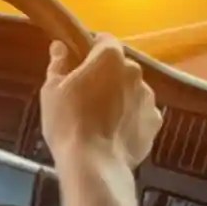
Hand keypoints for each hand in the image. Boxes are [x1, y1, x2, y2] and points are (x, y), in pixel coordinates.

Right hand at [39, 34, 162, 168]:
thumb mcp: (52, 91)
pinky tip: (115, 133)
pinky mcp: (155, 123)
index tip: (78, 63)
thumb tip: (60, 46)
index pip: (104, 40)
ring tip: (101, 119)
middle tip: (86, 95)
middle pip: (119, 66)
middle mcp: (135, 72)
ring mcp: (149, 98)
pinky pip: (141, 113)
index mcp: (110, 58)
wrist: (94, 165)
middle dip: (106, 75)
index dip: (90, 49)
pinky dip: (131, 118)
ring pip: (131, 90)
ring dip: (120, 96)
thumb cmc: (68, 122)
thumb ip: (58, 64)